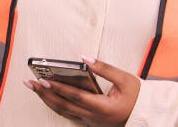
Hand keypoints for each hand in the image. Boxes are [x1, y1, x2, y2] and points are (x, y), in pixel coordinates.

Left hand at [25, 56, 139, 125]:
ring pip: (64, 112)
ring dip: (47, 100)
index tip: (43, 80)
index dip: (59, 88)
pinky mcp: (90, 121)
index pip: (75, 97)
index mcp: (104, 108)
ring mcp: (91, 122)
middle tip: (30, 83)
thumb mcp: (125, 79)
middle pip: (64, 106)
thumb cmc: (138, 97)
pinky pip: (69, 114)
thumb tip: (83, 58)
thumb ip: (104, 68)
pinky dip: (56, 105)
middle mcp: (94, 118)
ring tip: (34, 88)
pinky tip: (48, 97)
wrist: (147, 115)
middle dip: (45, 94)